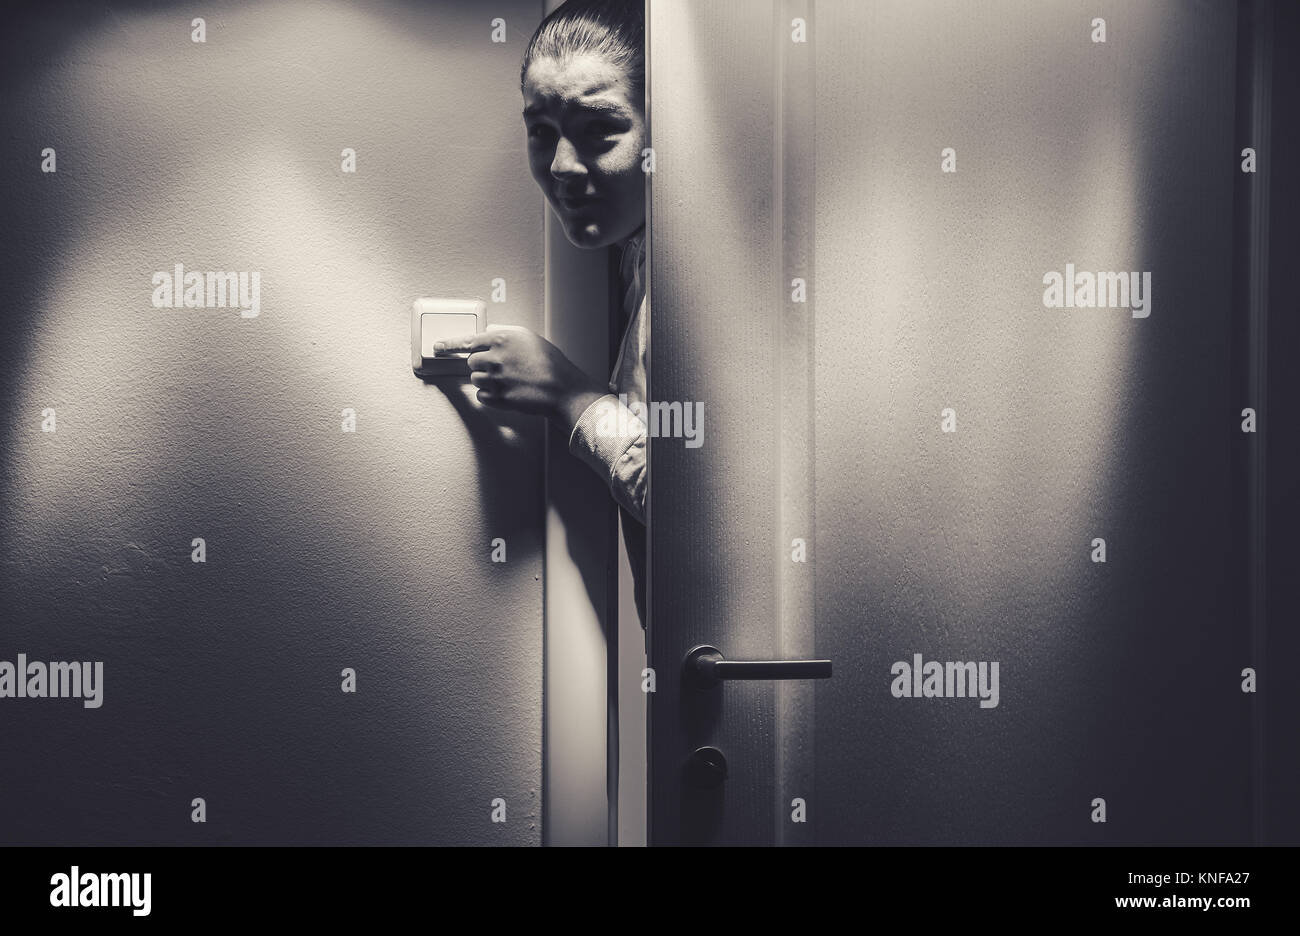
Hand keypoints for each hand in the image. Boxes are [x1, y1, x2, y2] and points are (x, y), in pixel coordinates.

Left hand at [434, 328, 605, 431]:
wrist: (563, 389)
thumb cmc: (551, 364)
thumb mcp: (530, 338)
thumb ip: (505, 336)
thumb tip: (488, 336)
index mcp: (503, 338)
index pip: (468, 340)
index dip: (450, 344)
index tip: (438, 347)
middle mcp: (496, 357)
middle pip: (471, 362)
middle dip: (481, 365)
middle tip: (498, 368)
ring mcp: (496, 379)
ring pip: (475, 379)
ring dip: (486, 380)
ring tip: (508, 380)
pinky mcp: (498, 397)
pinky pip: (482, 396)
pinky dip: (490, 395)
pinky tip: (507, 391)